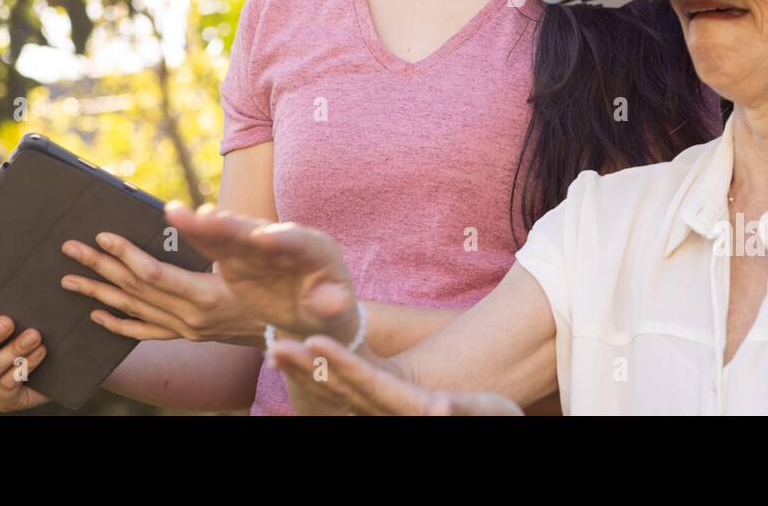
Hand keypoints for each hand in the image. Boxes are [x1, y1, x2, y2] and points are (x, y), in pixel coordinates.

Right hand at [0, 317, 49, 411]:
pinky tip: (39, 351)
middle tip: (7, 322)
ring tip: (34, 335)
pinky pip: (7, 387)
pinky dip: (24, 367)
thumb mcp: (10, 309)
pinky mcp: (3, 400)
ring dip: (11, 351)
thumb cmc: (24, 324)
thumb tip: (2, 271)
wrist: (55, 359)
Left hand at [60, 230, 262, 345]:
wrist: (289, 328)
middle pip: (134, 290)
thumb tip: (200, 213)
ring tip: (70, 279)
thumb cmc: (275, 284)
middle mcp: (190, 317)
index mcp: (205, 295)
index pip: (152, 274)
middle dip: (100, 267)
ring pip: (132, 310)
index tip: (102, 235)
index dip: (125, 253)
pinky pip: (144, 333)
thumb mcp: (252, 259)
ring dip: (98, 293)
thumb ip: (223, 239)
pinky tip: (95, 314)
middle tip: (70, 250)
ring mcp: (185, 330)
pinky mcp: (186, 335)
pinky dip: (117, 323)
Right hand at [167, 202, 358, 343]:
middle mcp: (282, 240)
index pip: (298, 242)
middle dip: (232, 225)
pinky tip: (174, 218)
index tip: (262, 236)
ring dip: (204, 224)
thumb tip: (335, 305)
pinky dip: (195, 232)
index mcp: (314, 249)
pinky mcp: (235, 257)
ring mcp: (256, 247)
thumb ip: (332, 303)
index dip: (280, 238)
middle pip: (255, 230)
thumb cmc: (329, 307)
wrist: (313, 308)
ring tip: (176, 213)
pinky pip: (213, 244)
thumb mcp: (335, 309)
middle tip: (207, 216)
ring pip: (229, 232)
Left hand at [269, 335, 522, 415]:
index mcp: (408, 409)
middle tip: (276, 348)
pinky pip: (341, 394)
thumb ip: (463, 409)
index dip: (340, 364)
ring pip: (335, 393)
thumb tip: (438, 407)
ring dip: (305, 373)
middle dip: (309, 368)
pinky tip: (296, 362)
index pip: (368, 384)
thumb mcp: (486, 412)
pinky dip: (317, 378)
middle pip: (341, 390)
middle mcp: (387, 414)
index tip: (314, 343)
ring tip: (275, 351)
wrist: (484, 424)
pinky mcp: (377, 408)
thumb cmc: (492, 418)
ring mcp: (379, 413)